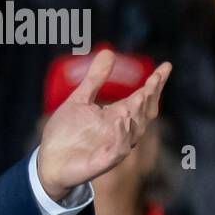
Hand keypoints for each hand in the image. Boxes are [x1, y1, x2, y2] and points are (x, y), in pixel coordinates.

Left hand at [36, 51, 170, 201]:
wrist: (48, 162)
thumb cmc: (65, 133)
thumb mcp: (79, 100)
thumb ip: (95, 79)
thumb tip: (109, 52)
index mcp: (116, 116)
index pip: (142, 98)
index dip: (155, 83)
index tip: (166, 66)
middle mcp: (120, 131)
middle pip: (143, 113)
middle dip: (151, 97)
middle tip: (154, 79)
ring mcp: (113, 147)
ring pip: (134, 130)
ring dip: (138, 114)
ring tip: (141, 95)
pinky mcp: (102, 162)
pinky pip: (118, 150)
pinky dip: (121, 136)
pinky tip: (120, 121)